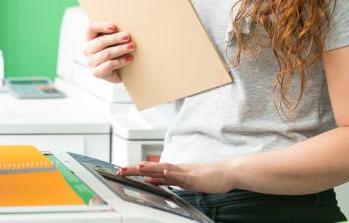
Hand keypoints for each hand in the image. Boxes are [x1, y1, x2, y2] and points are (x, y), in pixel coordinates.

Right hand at [84, 21, 134, 82]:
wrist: (116, 72)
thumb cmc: (115, 51)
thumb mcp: (113, 41)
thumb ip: (115, 33)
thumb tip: (125, 29)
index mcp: (89, 38)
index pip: (91, 27)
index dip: (101, 26)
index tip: (114, 27)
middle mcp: (87, 49)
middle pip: (101, 41)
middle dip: (116, 38)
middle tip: (127, 36)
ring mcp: (91, 62)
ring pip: (106, 53)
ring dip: (121, 49)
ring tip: (131, 46)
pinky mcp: (96, 72)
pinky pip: (109, 65)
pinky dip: (121, 61)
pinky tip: (129, 58)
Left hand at [118, 160, 235, 193]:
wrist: (227, 172)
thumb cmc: (206, 176)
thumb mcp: (182, 180)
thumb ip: (166, 179)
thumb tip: (149, 180)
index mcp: (173, 171)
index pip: (151, 171)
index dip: (136, 171)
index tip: (121, 171)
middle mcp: (177, 169)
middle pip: (154, 168)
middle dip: (137, 169)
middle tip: (121, 170)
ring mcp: (187, 172)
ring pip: (166, 169)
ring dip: (152, 168)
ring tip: (139, 168)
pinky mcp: (196, 177)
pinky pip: (184, 176)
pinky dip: (174, 173)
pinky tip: (166, 172)